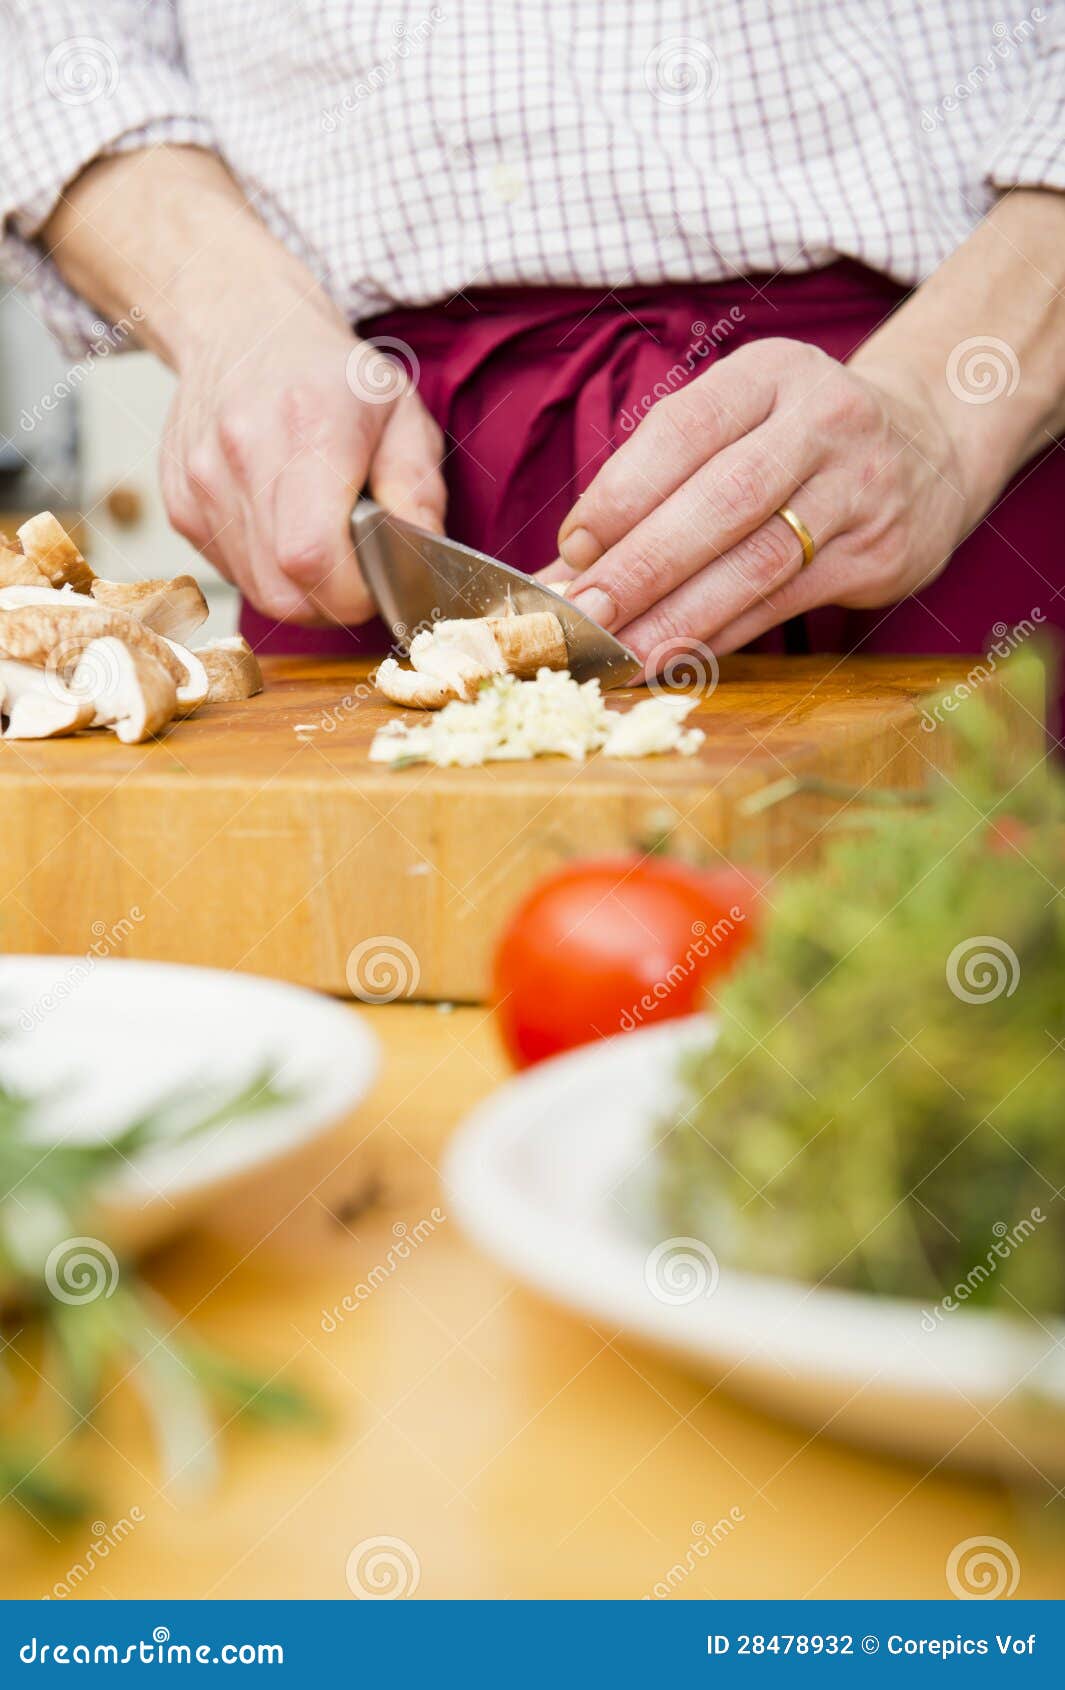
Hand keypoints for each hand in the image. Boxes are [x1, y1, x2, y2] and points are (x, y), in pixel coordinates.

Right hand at [161, 290, 445, 624]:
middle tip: (360, 576)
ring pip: (258, 591)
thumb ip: (419, 489)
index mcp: (307, 429)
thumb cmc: (329, 373)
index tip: (380, 584)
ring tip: (326, 547)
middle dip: (334, 603)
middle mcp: (242, 457)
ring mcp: (202, 484)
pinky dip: (267, 571)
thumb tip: (426, 560)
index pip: (314, 558)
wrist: (241, 327)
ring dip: (301, 591)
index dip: (354, 593)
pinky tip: (285, 530)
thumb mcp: (401, 412)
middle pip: (285, 591)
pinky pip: (232, 572)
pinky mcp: (181, 505)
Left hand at [552, 337, 970, 668]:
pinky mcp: (877, 553)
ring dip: (680, 617)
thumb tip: (560, 572)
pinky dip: (721, 635)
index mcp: (769, 374)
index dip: (623, 492)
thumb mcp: (736, 425)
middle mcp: (822, 422)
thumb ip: (652, 485)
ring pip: (757, 562)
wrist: (927, 447)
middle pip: (721, 500)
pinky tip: (673, 658)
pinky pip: (784, 602)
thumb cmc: (794, 442)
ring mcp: (859, 488)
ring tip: (621, 653)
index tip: (574, 548)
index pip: (686, 430)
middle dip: (643, 566)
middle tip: (585, 617)